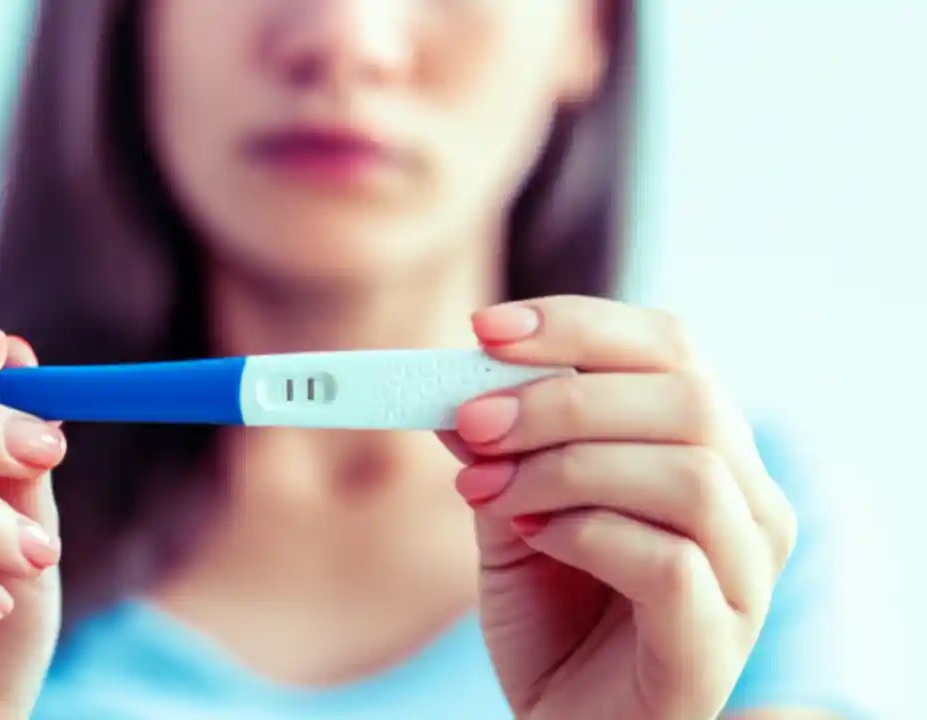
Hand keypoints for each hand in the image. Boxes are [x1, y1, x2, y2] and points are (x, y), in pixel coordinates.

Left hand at [441, 296, 797, 719]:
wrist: (563, 717)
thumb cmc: (551, 609)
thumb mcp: (511, 507)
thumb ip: (501, 445)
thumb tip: (458, 378)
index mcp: (707, 446)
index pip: (669, 347)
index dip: (579, 325)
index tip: (485, 329)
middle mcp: (748, 500)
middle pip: (688, 399)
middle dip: (563, 397)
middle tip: (473, 422)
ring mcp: (746, 573)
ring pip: (689, 474)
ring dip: (570, 467)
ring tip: (491, 492)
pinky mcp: (718, 639)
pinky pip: (671, 563)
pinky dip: (587, 535)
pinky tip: (536, 540)